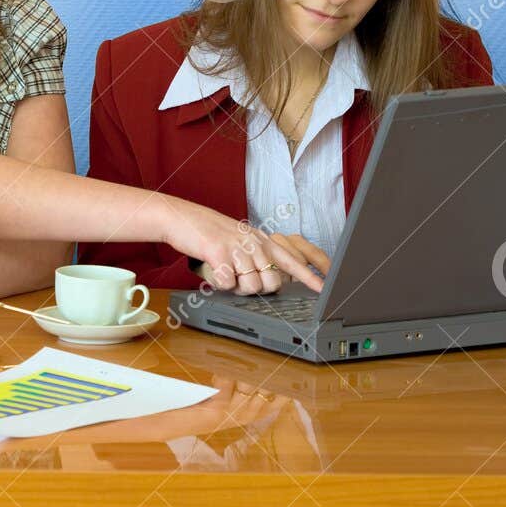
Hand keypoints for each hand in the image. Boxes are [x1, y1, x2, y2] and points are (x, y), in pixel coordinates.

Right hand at [157, 199, 324, 294]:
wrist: (180, 217)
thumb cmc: (209, 233)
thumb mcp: (240, 241)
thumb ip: (257, 258)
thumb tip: (270, 281)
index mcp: (261, 240)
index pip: (292, 261)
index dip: (310, 276)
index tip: (325, 289)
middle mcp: (253, 242)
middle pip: (271, 282)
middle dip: (257, 289)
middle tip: (239, 278)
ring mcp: (236, 246)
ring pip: (251, 286)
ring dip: (237, 287)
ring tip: (225, 272)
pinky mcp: (218, 252)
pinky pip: (228, 283)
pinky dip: (220, 284)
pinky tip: (214, 270)